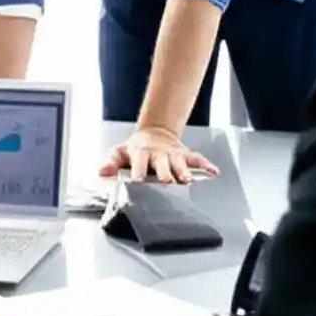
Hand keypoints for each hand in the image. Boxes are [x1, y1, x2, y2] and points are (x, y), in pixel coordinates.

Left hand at [99, 127, 219, 182]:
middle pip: (162, 163)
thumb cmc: (136, 148)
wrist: (155, 133)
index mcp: (141, 152)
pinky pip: (198, 158)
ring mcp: (173, 154)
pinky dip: (206, 165)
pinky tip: (214, 172)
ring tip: (188, 181)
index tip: (139, 181)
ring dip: (184, 171)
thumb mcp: (120, 151)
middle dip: (164, 172)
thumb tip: (102, 172)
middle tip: (167, 181)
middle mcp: (159, 153)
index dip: (139, 171)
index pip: (139, 162)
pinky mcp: (185, 154)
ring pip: (180, 162)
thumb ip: (111, 162)